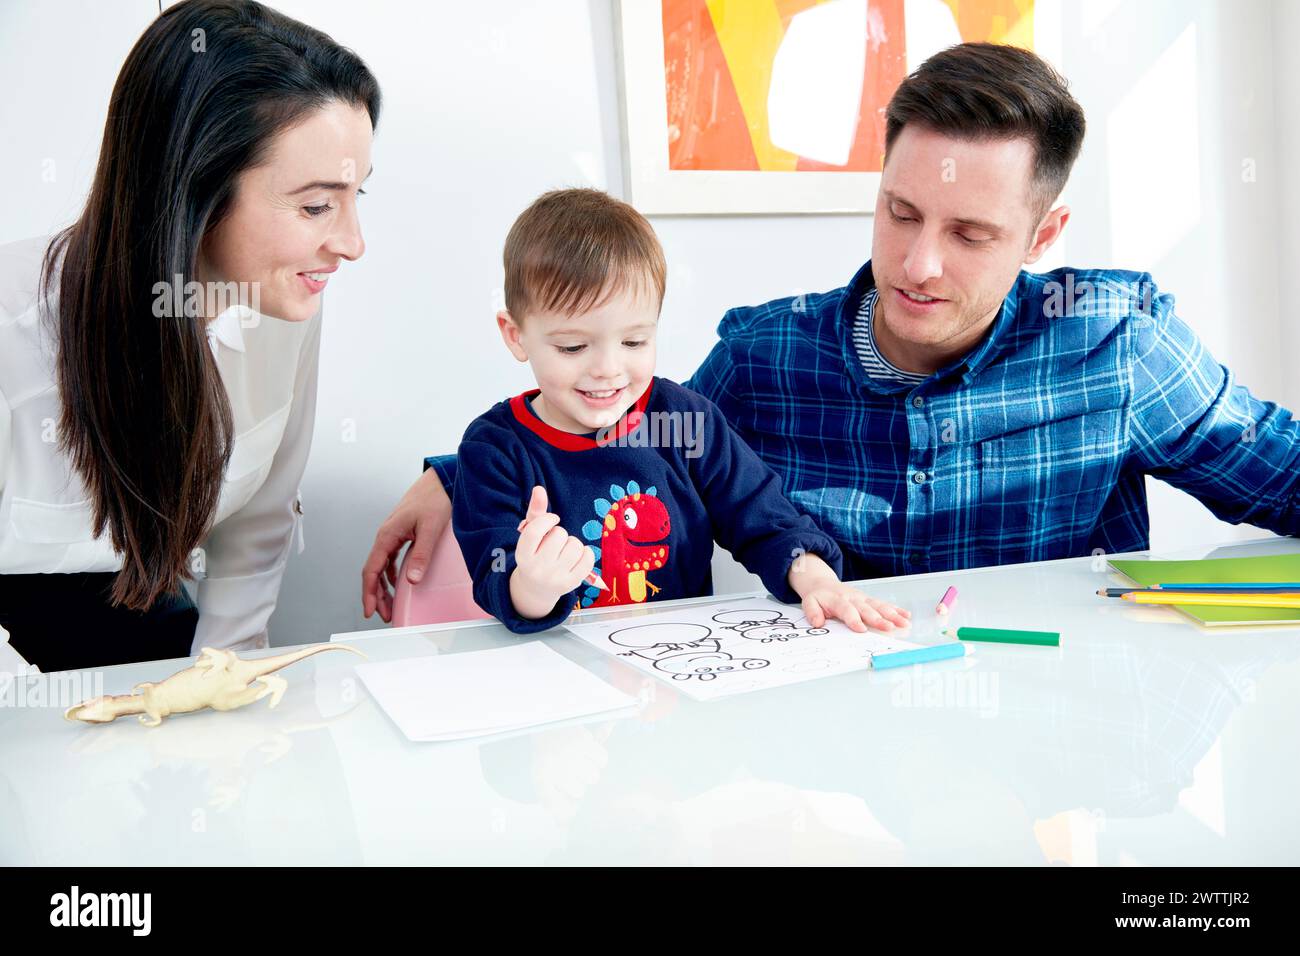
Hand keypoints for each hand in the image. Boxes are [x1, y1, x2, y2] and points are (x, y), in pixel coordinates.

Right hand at [361, 468, 450, 621]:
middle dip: (376, 595)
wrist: (441, 481)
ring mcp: (393, 535)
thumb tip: (411, 579)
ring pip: (381, 567)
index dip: (369, 593)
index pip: (371, 570)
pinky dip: (391, 575)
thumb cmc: (435, 499)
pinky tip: (398, 584)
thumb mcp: (430, 528)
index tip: (370, 610)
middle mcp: (386, 536)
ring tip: (390, 605)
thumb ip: (421, 554)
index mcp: (388, 535)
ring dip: (384, 587)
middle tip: (383, 615)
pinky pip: (391, 560)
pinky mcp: (402, 534)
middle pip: (373, 572)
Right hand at [509, 486, 595, 619]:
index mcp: (522, 556)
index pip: (535, 530)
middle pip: (559, 535)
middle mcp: (537, 569)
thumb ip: (535, 512)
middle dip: (560, 533)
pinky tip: (577, 556)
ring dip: (572, 543)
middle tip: (554, 543)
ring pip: (575, 545)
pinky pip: (588, 557)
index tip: (553, 519)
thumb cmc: (535, 554)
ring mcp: (555, 578)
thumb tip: (539, 489)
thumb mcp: (530, 536)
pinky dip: (586, 552)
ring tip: (564, 551)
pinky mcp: (571, 584)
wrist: (537, 589)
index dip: (548, 519)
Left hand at [788, 554, 910, 632]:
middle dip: (878, 618)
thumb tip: (818, 623)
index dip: (854, 619)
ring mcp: (863, 598)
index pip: (846, 610)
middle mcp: (853, 598)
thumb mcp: (809, 602)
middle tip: (889, 627)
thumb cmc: (818, 596)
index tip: (861, 629)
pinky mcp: (869, 600)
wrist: (823, 583)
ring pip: (879, 606)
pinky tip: (906, 615)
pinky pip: (883, 604)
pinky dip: (895, 609)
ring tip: (904, 622)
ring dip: (892, 614)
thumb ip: (812, 612)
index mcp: (837, 600)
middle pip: (867, 609)